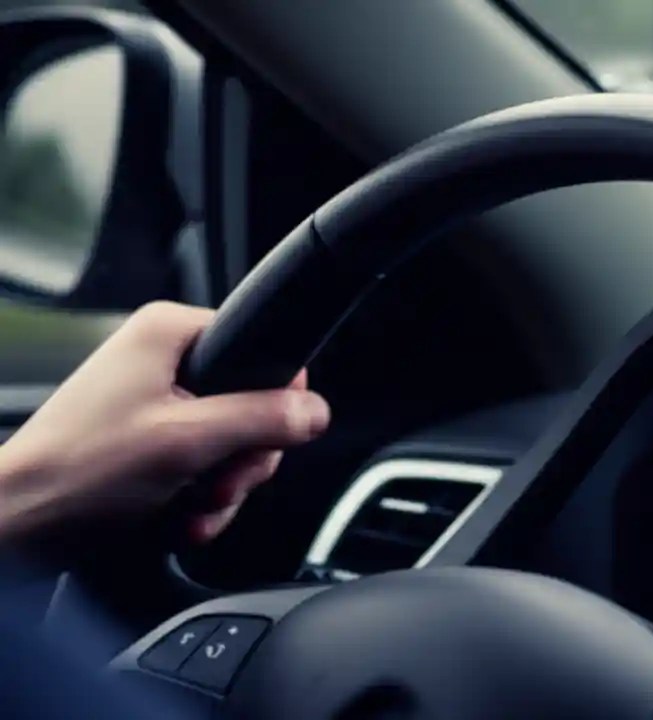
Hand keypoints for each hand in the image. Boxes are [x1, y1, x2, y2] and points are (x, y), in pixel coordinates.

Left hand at [0, 302, 329, 563]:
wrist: (15, 527)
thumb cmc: (76, 473)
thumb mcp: (186, 441)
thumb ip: (261, 420)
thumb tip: (316, 411)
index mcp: (169, 333)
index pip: (261, 348)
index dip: (275, 400)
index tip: (258, 441)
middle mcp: (163, 360)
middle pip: (254, 403)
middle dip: (244, 459)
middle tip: (219, 482)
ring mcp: (155, 403)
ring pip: (233, 442)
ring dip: (224, 486)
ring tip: (193, 507)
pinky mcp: (148, 443)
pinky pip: (205, 466)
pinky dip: (201, 499)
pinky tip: (182, 519)